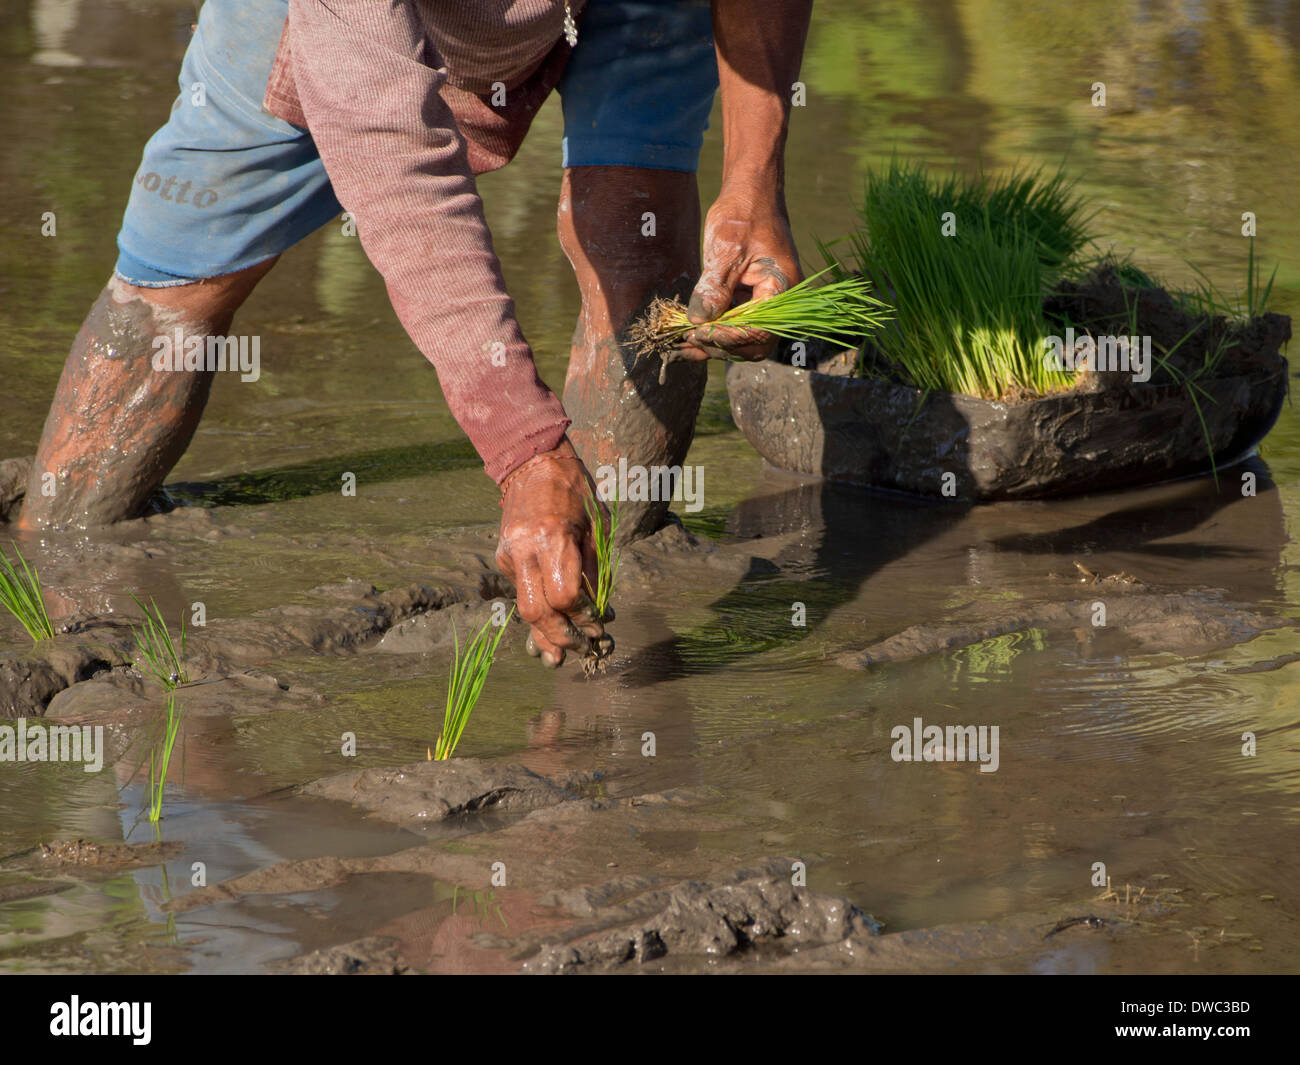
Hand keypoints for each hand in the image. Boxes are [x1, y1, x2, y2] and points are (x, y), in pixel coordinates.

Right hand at [495, 439, 605, 667]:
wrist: (533, 463)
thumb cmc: (575, 492)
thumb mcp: (597, 526)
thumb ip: (596, 570)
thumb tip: (599, 613)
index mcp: (552, 537)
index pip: (565, 596)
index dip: (583, 617)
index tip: (600, 626)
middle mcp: (525, 549)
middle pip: (537, 611)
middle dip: (561, 637)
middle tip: (583, 650)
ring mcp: (509, 555)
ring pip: (523, 609)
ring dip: (544, 636)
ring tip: (561, 658)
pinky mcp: (503, 558)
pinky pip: (521, 593)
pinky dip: (538, 613)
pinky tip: (551, 630)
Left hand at [678, 184, 799, 361]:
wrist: (749, 194)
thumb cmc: (744, 214)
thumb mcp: (727, 249)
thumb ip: (715, 287)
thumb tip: (700, 321)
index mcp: (782, 288)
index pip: (760, 331)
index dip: (730, 338)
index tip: (700, 333)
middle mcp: (777, 301)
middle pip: (752, 344)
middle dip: (720, 346)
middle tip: (688, 339)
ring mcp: (761, 303)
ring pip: (740, 339)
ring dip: (712, 344)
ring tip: (681, 343)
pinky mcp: (747, 301)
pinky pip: (731, 324)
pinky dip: (711, 331)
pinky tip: (687, 335)